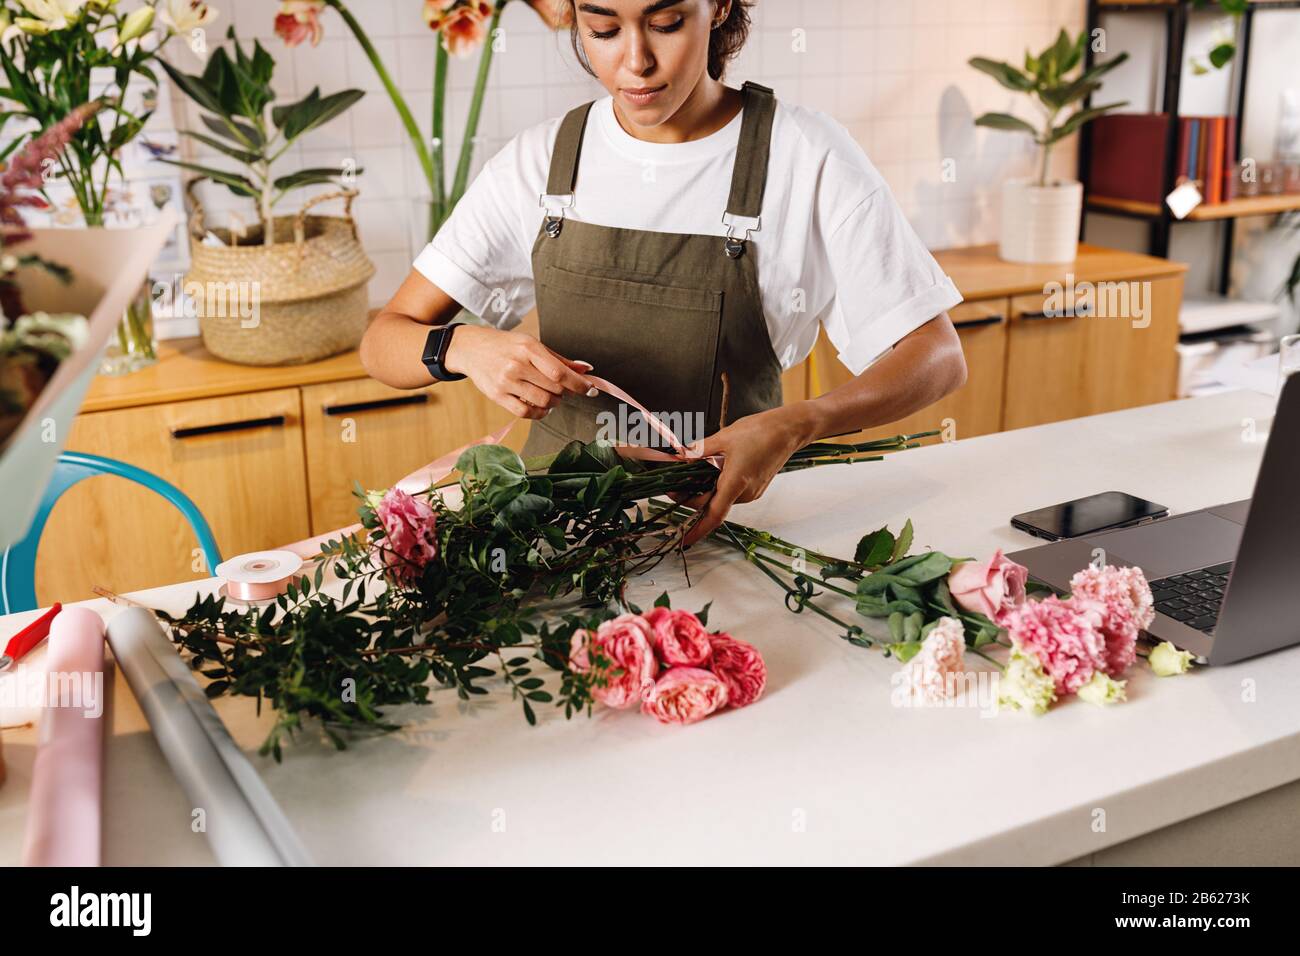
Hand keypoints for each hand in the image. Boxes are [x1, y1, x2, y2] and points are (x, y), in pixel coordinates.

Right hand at [445, 324, 596, 419]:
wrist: (471, 348)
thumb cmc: (505, 345)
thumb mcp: (531, 344)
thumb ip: (559, 359)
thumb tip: (586, 369)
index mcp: (528, 348)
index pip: (560, 372)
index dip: (579, 384)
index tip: (591, 390)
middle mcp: (517, 365)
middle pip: (554, 388)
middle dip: (566, 392)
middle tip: (564, 389)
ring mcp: (506, 382)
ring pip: (543, 401)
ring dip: (554, 403)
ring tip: (552, 396)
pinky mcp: (497, 396)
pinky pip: (525, 412)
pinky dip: (539, 413)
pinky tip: (541, 406)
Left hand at [676, 404, 818, 547]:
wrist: (788, 430)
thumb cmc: (759, 432)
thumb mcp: (723, 438)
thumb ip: (698, 450)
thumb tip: (679, 457)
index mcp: (735, 483)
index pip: (713, 515)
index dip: (697, 530)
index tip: (683, 539)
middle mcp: (745, 493)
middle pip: (712, 504)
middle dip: (692, 497)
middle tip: (675, 483)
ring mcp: (752, 492)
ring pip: (722, 497)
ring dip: (706, 489)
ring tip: (694, 470)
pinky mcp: (756, 487)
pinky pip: (732, 491)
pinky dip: (719, 485)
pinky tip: (712, 469)